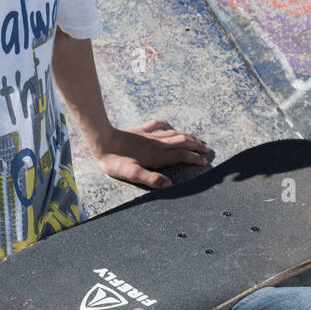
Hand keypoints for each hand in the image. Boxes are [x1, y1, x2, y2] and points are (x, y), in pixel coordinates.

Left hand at [89, 119, 209, 189]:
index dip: (194, 159)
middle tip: (207, 150)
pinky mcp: (141, 130)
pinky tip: (171, 126)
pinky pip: (158, 125)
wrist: (103, 141)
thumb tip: (170, 184)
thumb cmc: (116, 161)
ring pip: (174, 134)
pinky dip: (168, 125)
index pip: (181, 156)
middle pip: (182, 142)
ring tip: (197, 139)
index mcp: (157, 156)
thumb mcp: (133, 175)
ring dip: (187, 136)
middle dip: (196, 146)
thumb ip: (152, 179)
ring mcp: (150, 136)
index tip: (204, 162)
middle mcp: (157, 144)